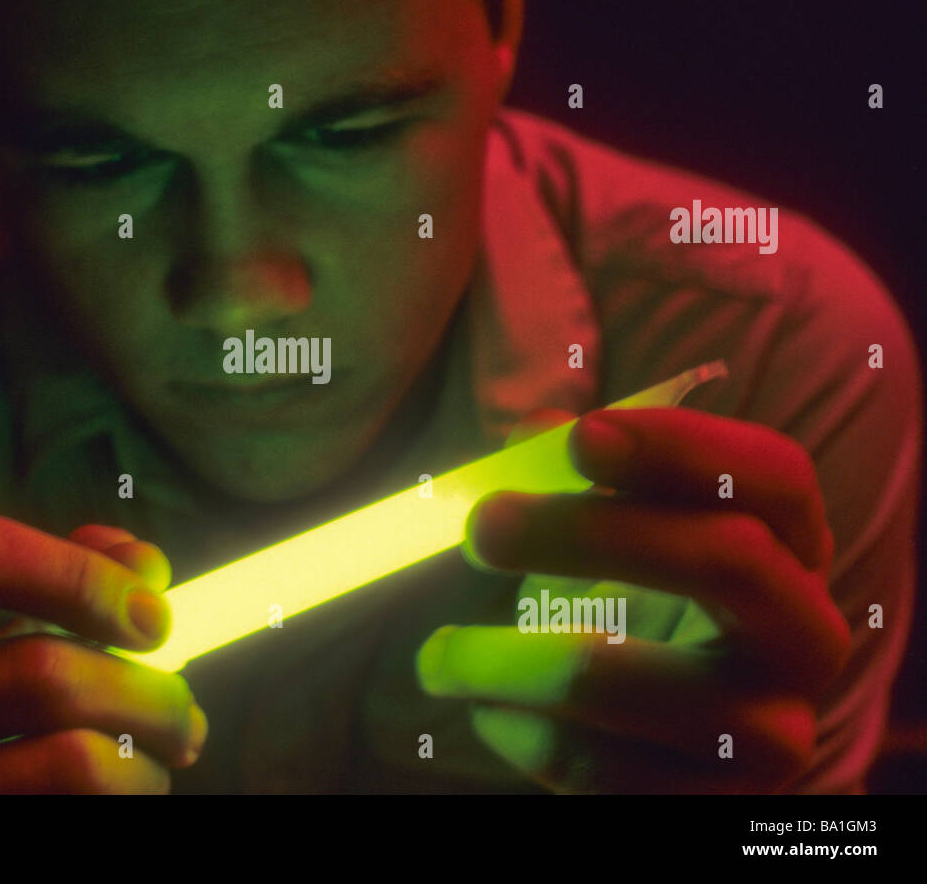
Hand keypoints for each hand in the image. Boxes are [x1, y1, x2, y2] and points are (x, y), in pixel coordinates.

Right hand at [0, 513, 206, 792]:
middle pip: (40, 672)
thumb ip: (64, 580)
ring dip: (146, 753)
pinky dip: (128, 794)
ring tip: (163, 750)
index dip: (77, 574)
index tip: (153, 616)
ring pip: (70, 762)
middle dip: (148, 689)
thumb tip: (141, 568)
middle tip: (181, 708)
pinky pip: (70, 818)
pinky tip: (127, 786)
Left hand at [415, 407, 849, 791]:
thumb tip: (527, 434)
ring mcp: (769, 731)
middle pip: (726, 558)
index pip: (772, 475)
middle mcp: (803, 634)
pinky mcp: (714, 806)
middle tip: (479, 529)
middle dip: (589, 531)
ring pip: (627, 679)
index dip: (680, 448)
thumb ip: (570, 475)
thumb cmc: (632, 608)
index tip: (581, 437)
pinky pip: (599, 770)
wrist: (665, 748)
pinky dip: (520, 735)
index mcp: (791, 546)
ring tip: (437, 656)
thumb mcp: (609, 534)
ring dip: (502, 659)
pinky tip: (485, 713)